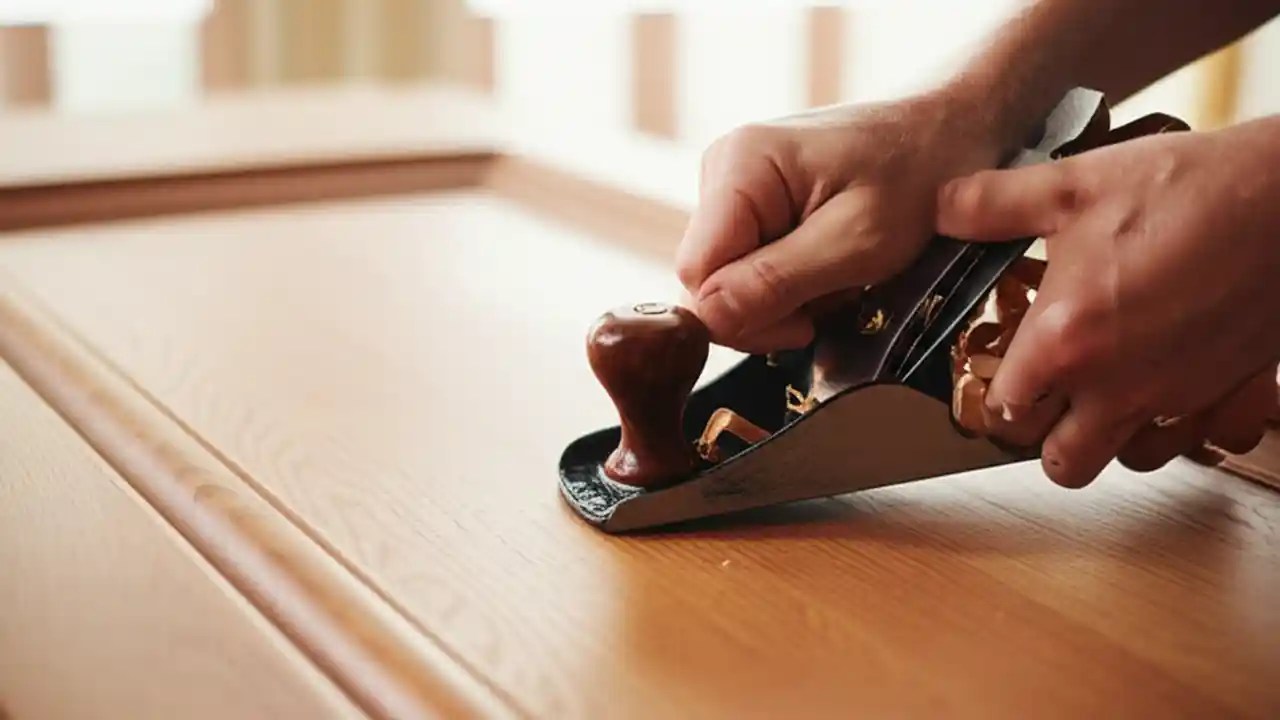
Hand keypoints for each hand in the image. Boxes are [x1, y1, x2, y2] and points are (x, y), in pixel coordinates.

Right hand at [675, 92, 1009, 352]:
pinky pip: (749, 272)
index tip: (804, 320)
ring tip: (840, 276)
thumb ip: (776, 281)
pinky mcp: (751, 210)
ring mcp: (734, 192)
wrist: (950, 135)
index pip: (695, 272)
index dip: (740, 314)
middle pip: (707, 282)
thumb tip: (705, 318)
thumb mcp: (857, 241)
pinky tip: (830, 269)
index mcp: (739, 166)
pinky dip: (791, 287)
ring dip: (785, 301)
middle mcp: (722, 173)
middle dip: (769, 309)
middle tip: (836, 294)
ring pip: (729, 284)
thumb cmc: (918, 176)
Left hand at [937, 116, 1279, 487]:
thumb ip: (993, 204)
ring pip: (1129, 462)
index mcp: (1066, 341)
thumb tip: (940, 208)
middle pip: (1060, 460)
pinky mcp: (1232, 394)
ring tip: (1103, 395)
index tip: (1004, 372)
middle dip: (1043, 435)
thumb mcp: (1074, 184)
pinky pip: (1201, 444)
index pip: (1004, 408)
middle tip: (1045, 396)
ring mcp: (1179, 397)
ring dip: (1110, 439)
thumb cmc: (1189, 189)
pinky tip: (1171, 389)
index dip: (996, 394)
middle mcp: (1119, 385)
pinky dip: (1183, 430)